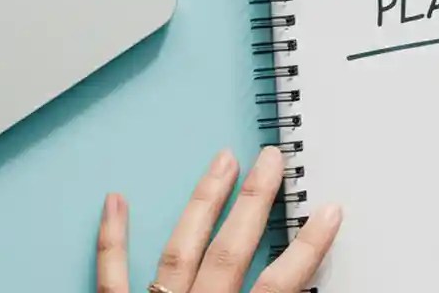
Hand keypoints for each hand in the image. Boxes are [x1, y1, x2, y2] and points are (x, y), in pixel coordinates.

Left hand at [96, 147, 341, 292]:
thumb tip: (307, 289)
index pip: (280, 285)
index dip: (307, 247)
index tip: (328, 212)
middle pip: (230, 251)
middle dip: (255, 201)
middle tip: (271, 160)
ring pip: (179, 250)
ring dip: (203, 202)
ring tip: (222, 161)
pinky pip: (110, 275)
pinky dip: (112, 238)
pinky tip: (115, 202)